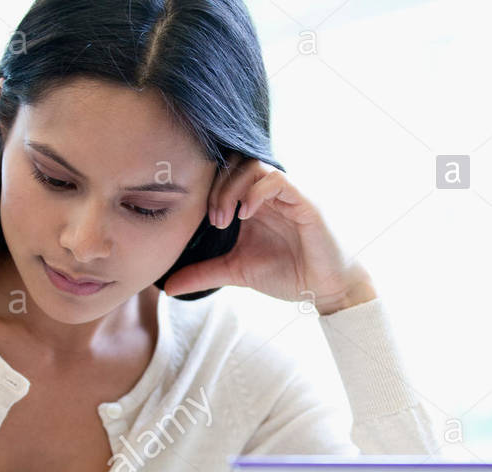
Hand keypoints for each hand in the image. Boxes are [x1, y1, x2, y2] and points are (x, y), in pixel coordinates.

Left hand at [163, 157, 376, 313]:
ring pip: (253, 166)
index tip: (199, 219)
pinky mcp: (305, 201)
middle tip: (212, 220)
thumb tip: (166, 286)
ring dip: (232, 188)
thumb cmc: (287, 274)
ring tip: (225, 219)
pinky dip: (257, 192)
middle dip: (216, 187)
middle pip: (234, 162)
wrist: (325, 289)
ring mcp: (287, 193)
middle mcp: (268, 191)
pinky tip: (246, 215)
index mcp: (252, 200)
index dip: (206, 187)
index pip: (223, 173)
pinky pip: (278, 179)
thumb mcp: (235, 272)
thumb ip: (203, 273)